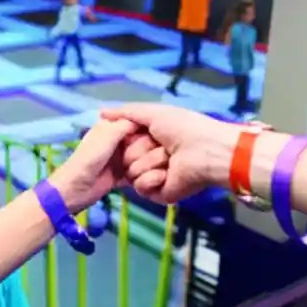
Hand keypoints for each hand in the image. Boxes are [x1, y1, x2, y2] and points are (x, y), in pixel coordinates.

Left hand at [50, 118, 139, 212]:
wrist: (76, 189)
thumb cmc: (88, 159)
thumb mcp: (107, 136)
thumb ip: (126, 124)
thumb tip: (146, 122)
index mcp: (112, 126)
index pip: (137, 123)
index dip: (146, 129)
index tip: (153, 137)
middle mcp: (119, 140)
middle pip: (144, 140)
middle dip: (146, 149)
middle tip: (143, 157)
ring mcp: (122, 157)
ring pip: (144, 156)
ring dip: (145, 163)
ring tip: (142, 168)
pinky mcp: (124, 174)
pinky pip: (140, 172)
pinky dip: (143, 175)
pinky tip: (147, 178)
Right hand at [100, 104, 239, 203]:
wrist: (205, 150)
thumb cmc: (184, 128)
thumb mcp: (152, 113)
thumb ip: (126, 113)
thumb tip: (101, 113)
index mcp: (150, 140)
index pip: (123, 142)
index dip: (127, 136)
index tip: (134, 131)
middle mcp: (151, 158)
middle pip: (124, 157)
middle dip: (141, 149)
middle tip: (162, 145)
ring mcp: (154, 177)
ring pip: (131, 172)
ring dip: (151, 161)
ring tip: (171, 159)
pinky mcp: (159, 193)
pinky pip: (140, 187)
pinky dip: (153, 178)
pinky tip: (168, 174)